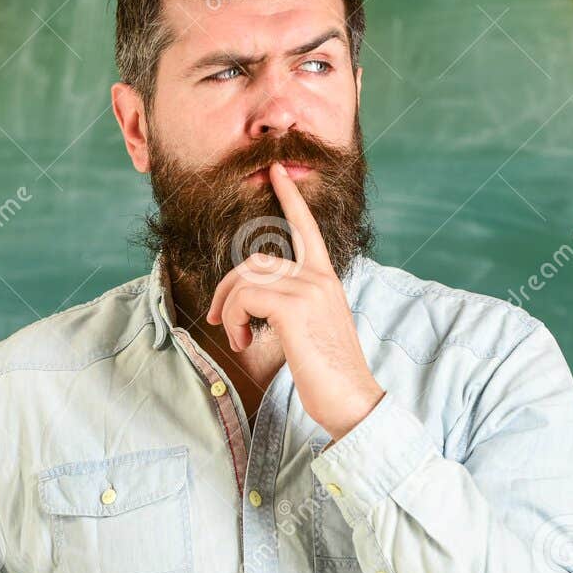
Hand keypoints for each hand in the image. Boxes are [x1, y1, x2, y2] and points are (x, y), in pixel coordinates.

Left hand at [206, 161, 384, 441]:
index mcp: (326, 279)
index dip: (290, 198)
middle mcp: (319, 277)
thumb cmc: (329, 374)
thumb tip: (258, 303)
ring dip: (229, 308)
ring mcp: (307, 289)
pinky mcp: (293, 307)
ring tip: (236, 337)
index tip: (277, 172)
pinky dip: (233, 318)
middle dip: (227, 288)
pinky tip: (241, 340)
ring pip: (245, 279)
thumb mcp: (312, 330)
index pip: (307, 228)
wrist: (352, 400)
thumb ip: (293, 306)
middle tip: (220, 320)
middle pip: (256, 260)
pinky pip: (244, 297)